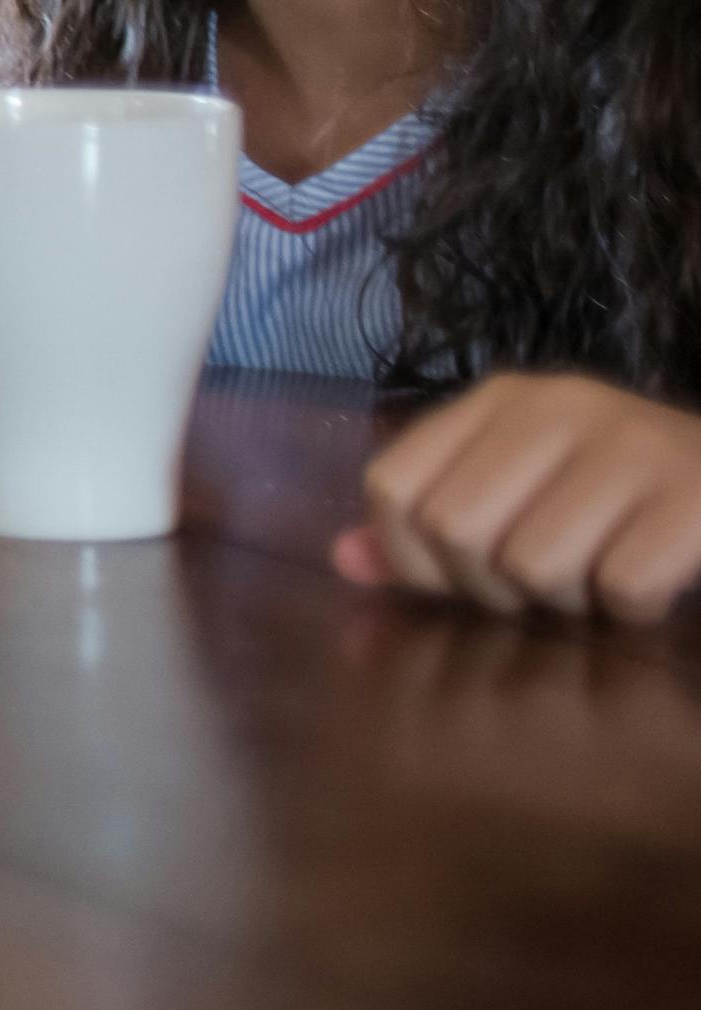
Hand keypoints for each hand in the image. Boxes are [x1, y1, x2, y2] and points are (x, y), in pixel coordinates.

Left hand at [335, 369, 700, 624]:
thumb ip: (425, 525)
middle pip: (454, 530)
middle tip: (538, 584)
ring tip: (595, 578)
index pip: (391, 486)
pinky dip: (628, 609)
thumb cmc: (620, 497)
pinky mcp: (693, 493)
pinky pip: (620, 586)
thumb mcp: (519, 492)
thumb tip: (345, 562)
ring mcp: (630, 443)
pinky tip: (648, 586)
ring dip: (563, 601)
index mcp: (500, 400)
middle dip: (488, 587)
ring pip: (532, 564)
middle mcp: (558, 405)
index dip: (409, 557)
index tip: (457, 577)